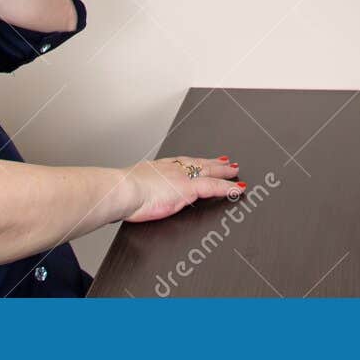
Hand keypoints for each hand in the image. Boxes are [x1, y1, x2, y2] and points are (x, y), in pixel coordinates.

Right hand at [123, 156, 243, 222]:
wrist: (123, 190)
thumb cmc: (122, 191)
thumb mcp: (132, 186)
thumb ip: (140, 190)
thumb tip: (137, 198)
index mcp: (158, 168)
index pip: (182, 162)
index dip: (194, 162)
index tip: (200, 161)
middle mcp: (173, 169)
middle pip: (198, 163)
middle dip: (213, 163)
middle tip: (226, 161)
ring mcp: (182, 177)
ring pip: (209, 172)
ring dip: (223, 171)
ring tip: (234, 170)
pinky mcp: (190, 188)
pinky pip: (214, 187)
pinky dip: (228, 188)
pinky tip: (237, 189)